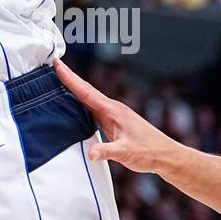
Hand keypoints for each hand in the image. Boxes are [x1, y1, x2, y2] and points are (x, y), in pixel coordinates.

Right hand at [55, 58, 172, 172]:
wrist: (165, 155)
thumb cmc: (148, 152)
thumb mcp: (126, 153)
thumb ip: (107, 151)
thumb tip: (90, 154)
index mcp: (113, 111)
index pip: (86, 92)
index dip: (70, 79)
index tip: (58, 64)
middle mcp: (112, 109)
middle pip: (86, 90)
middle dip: (69, 78)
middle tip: (55, 65)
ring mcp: (112, 114)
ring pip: (89, 98)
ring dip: (74, 89)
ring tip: (59, 80)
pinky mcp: (113, 122)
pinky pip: (92, 108)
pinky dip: (81, 102)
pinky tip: (74, 104)